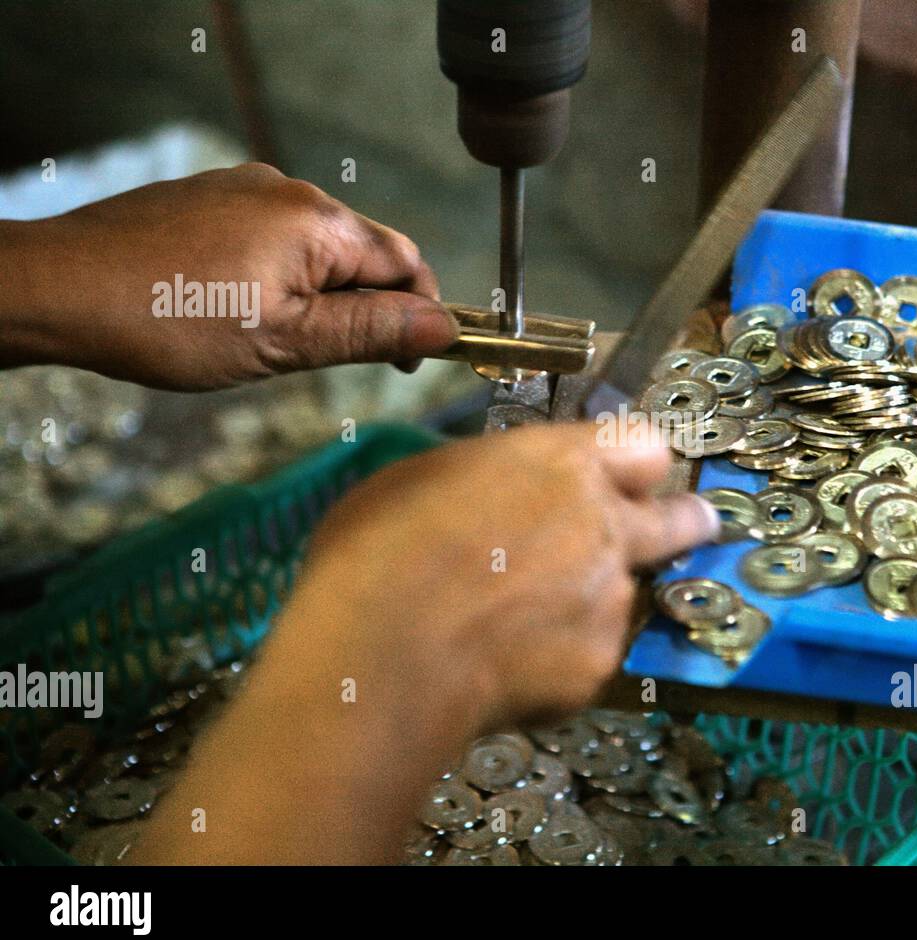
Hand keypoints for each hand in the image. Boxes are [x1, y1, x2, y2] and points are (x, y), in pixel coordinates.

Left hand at [0, 163, 456, 389]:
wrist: (62, 288)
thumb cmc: (169, 319)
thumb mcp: (285, 342)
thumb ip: (370, 332)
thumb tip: (442, 328)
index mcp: (319, 222)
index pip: (406, 264)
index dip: (420, 316)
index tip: (407, 362)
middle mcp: (289, 190)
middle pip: (363, 253)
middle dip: (364, 307)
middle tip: (330, 361)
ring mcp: (245, 187)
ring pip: (316, 247)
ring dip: (319, 293)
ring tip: (272, 338)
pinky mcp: (210, 196)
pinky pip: (272, 234)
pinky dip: (277, 273)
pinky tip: (237, 308)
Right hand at [131, 424, 717, 862]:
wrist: (385, 654)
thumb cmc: (379, 551)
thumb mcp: (426, 478)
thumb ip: (491, 479)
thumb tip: (500, 495)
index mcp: (561, 463)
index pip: (644, 446)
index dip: (633, 463)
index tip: (628, 477)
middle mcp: (604, 525)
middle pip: (680, 517)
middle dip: (685, 521)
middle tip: (687, 527)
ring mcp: (609, 599)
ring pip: (622, 592)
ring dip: (592, 602)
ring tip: (520, 628)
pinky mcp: (599, 664)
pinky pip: (588, 654)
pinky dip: (559, 660)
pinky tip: (506, 669)